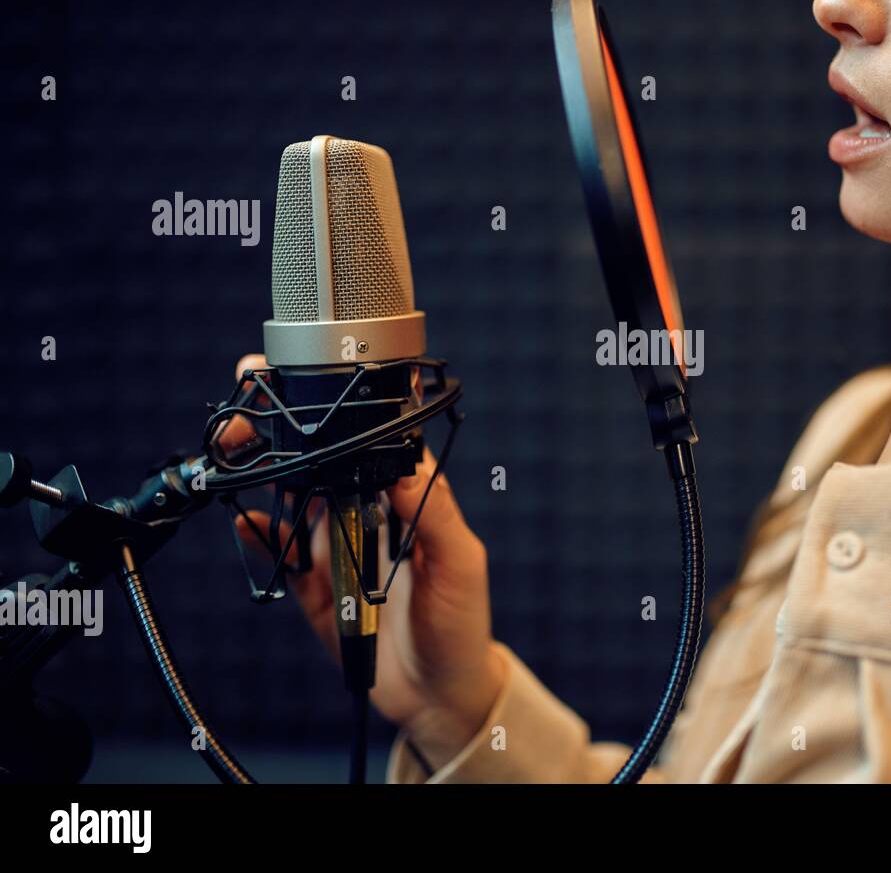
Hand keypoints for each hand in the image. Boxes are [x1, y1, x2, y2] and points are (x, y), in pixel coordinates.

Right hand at [226, 354, 505, 762]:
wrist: (439, 694)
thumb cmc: (463, 624)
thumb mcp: (460, 562)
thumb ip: (432, 514)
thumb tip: (402, 464)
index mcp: (406, 497)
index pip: (371, 440)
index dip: (342, 411)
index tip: (310, 386)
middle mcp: (368, 513)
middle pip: (321, 460)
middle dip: (285, 433)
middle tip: (251, 418)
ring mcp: (338, 546)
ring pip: (293, 496)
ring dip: (265, 473)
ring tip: (238, 452)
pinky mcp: (315, 584)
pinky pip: (276, 552)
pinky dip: (258, 534)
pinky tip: (247, 520)